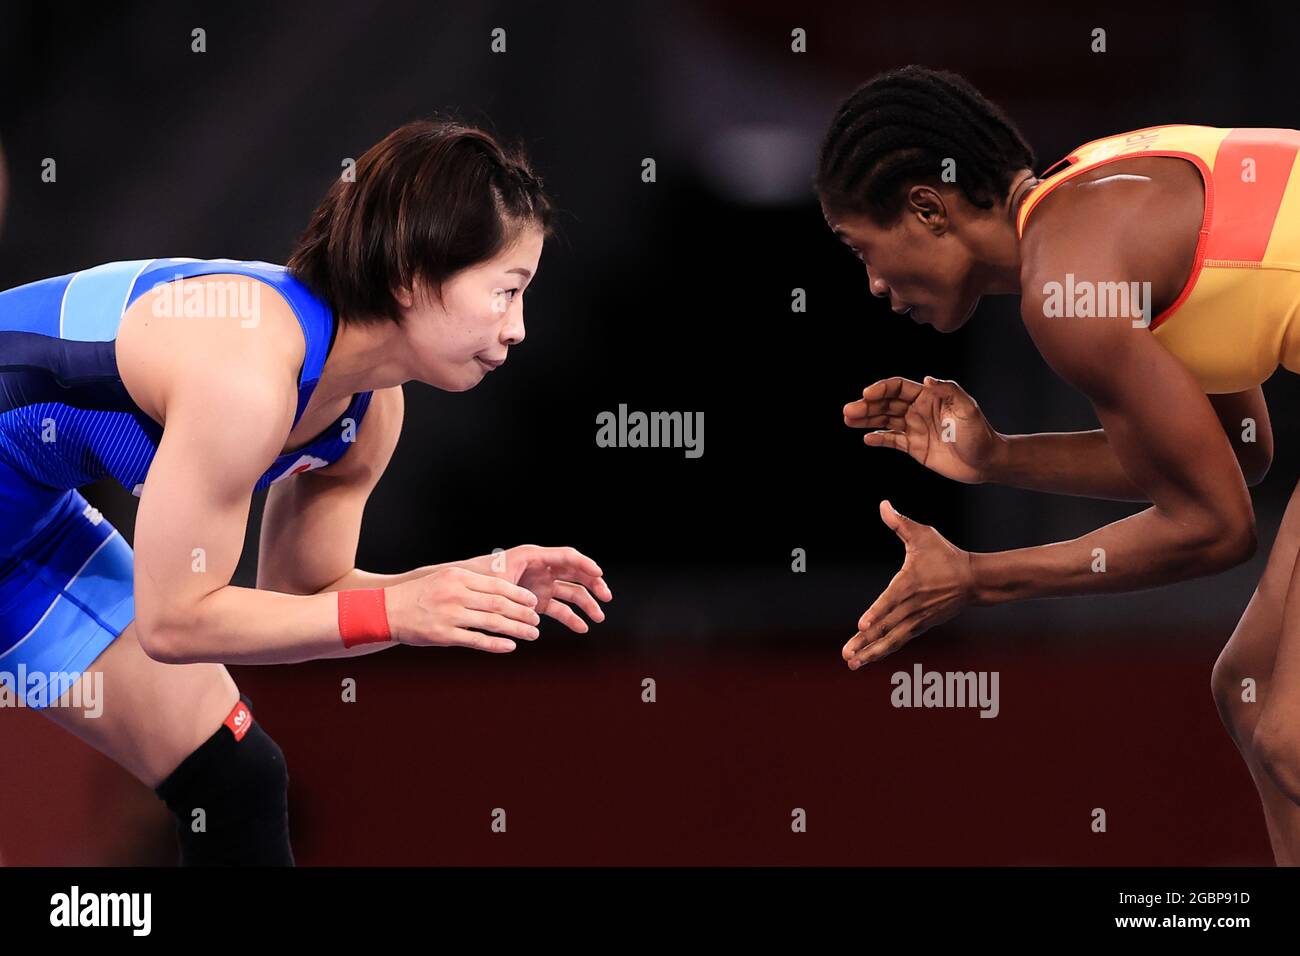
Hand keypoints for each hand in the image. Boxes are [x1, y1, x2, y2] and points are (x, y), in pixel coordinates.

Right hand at [385, 566, 541, 651]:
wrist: (387, 610)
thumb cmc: (418, 594)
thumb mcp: (444, 579)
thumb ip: (470, 583)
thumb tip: (501, 588)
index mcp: (459, 577)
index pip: (498, 585)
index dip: (519, 594)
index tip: (533, 601)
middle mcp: (457, 594)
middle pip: (500, 604)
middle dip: (523, 613)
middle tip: (536, 620)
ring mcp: (451, 615)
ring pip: (493, 622)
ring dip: (517, 629)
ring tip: (532, 634)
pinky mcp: (445, 635)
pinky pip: (477, 640)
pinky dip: (496, 644)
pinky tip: (511, 646)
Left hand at [469, 544, 612, 633]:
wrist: (464, 589)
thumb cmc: (477, 578)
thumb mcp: (496, 581)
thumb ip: (515, 592)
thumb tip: (531, 610)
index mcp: (533, 556)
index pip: (566, 556)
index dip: (585, 564)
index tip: (600, 574)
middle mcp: (542, 568)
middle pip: (575, 573)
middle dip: (593, 584)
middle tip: (606, 597)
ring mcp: (542, 585)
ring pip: (571, 592)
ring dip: (587, 604)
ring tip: (598, 618)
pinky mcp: (538, 601)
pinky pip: (560, 609)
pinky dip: (571, 618)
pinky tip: (582, 627)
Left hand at [843, 501, 973, 668]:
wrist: (973, 580)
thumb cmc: (945, 555)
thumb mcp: (924, 535)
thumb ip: (901, 523)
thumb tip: (883, 505)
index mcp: (909, 585)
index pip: (890, 601)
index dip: (876, 613)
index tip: (862, 625)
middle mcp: (912, 606)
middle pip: (886, 628)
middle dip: (865, 644)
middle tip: (846, 656)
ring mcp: (917, 619)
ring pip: (892, 640)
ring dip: (872, 653)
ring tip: (852, 663)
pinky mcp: (921, 626)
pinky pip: (900, 641)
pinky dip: (884, 650)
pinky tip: (869, 658)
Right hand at [844, 376, 1002, 484]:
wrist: (986, 461)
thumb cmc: (980, 433)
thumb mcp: (968, 409)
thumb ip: (949, 391)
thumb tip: (926, 379)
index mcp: (929, 396)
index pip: (898, 387)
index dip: (881, 389)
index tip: (867, 395)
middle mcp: (918, 410)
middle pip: (886, 403)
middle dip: (866, 406)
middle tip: (848, 411)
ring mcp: (914, 428)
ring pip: (885, 420)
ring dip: (866, 419)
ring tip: (848, 420)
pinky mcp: (914, 447)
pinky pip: (892, 440)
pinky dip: (879, 438)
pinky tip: (867, 438)